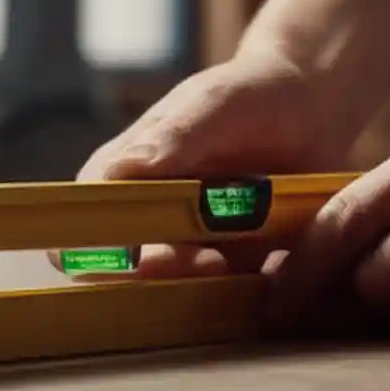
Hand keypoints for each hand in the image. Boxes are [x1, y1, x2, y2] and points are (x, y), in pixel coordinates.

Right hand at [59, 48, 353, 277]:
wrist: (313, 106)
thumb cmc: (250, 92)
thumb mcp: (213, 104)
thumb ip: (173, 136)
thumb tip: (119, 172)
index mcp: (120, 180)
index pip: (76, 234)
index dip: (94, 256)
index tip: (139, 254)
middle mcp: (145, 220)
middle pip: (121, 277)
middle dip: (154, 280)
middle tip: (206, 262)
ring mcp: (189, 247)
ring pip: (171, 294)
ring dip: (196, 291)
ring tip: (233, 263)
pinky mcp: (233, 266)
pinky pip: (223, 298)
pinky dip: (237, 296)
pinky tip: (264, 273)